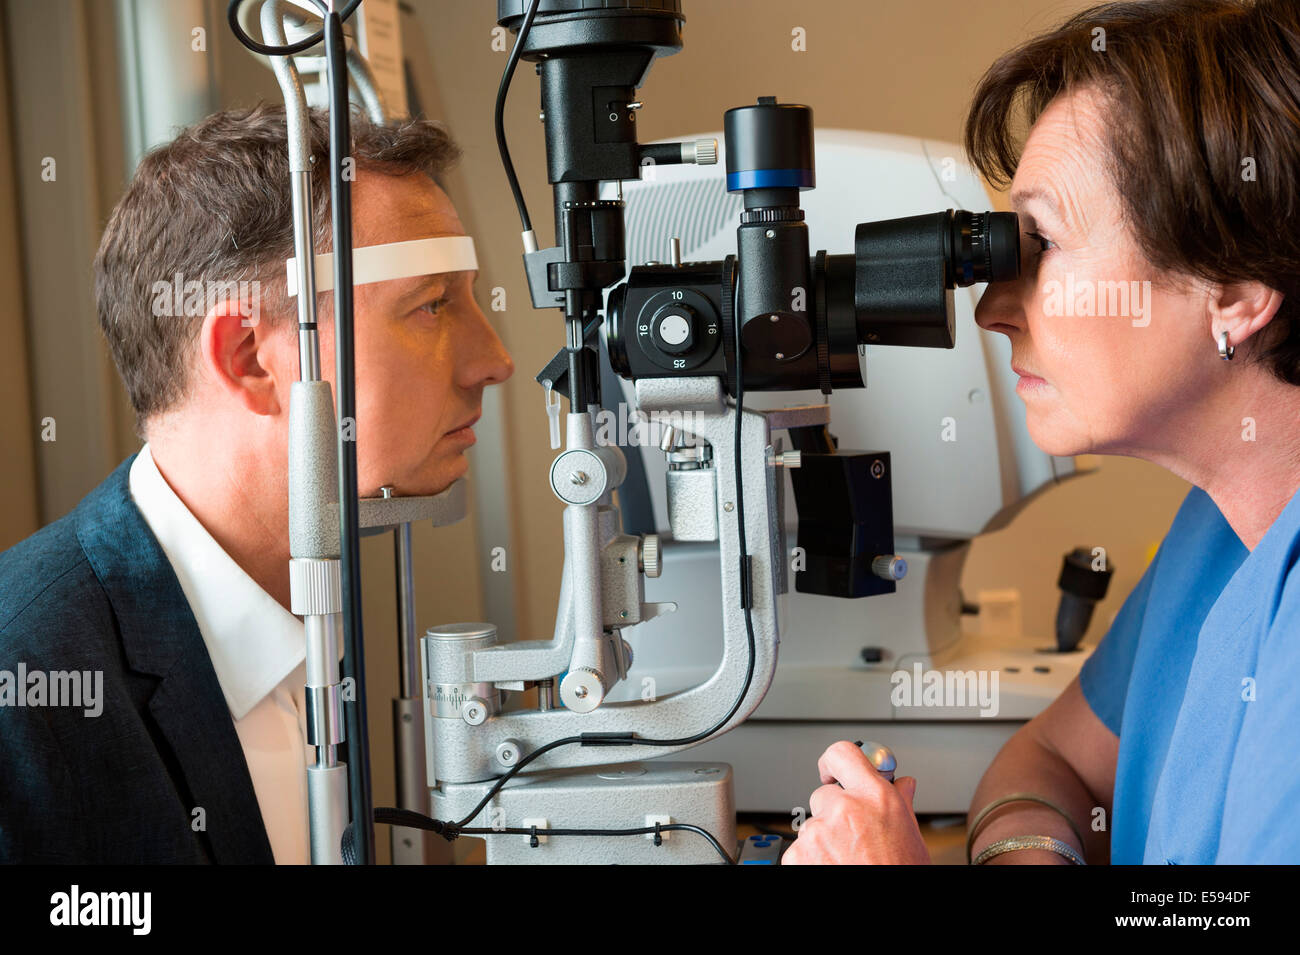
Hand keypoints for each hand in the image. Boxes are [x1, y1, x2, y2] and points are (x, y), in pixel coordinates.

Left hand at [781, 740, 930, 864]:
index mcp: (876, 797)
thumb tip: (903, 784)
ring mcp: (819, 831)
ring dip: (823, 839)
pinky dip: (810, 859)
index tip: (833, 772)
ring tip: (847, 860)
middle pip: (824, 794)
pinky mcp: (799, 854)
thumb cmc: (901, 872)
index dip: (834, 763)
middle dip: (834, 812)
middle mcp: (845, 808)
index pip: (843, 753)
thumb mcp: (910, 836)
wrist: (890, 917)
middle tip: (852, 838)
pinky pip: (799, 848)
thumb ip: (900, 803)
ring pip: (812, 825)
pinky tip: (833, 868)